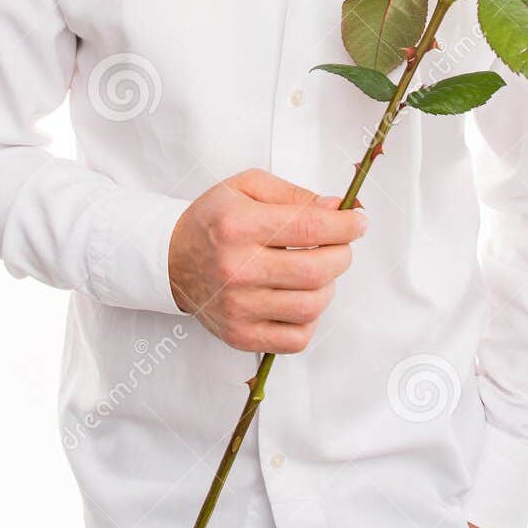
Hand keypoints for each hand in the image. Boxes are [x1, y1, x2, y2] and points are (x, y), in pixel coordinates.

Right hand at [168, 167, 365, 353]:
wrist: (170, 259)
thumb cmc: (213, 220)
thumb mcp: (247, 188)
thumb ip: (295, 195)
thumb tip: (337, 210)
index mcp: (239, 226)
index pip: (311, 227)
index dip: (346, 225)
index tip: (358, 222)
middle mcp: (236, 269)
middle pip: (318, 270)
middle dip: (342, 255)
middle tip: (339, 245)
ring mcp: (238, 308)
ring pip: (312, 306)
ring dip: (327, 287)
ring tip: (315, 271)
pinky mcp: (240, 335)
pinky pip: (297, 339)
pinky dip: (309, 320)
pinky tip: (299, 299)